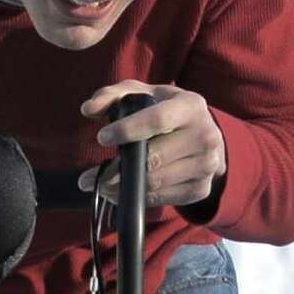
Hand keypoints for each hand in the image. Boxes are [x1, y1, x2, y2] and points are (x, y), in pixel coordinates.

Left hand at [77, 82, 226, 210]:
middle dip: (117, 169)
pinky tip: (121, 193)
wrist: (203, 135)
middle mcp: (205, 136)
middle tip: (91, 177)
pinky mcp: (201, 189)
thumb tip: (87, 109)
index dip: (128, 130)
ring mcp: (206, 165)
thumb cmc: (165, 111)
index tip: (102, 137)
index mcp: (191, 107)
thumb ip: (112, 96)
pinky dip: (137, 199)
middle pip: (155, 158)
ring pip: (156, 182)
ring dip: (122, 188)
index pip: (158, 120)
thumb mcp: (144, 95)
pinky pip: (162, 198)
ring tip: (101, 185)